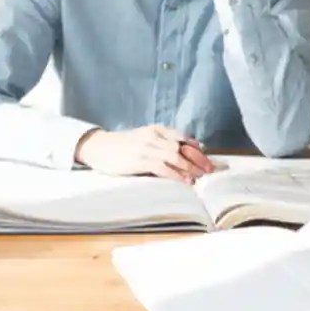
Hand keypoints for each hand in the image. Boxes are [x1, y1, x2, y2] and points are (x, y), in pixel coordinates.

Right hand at [74, 125, 215, 183]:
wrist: (99, 146)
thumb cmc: (123, 145)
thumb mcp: (145, 138)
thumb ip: (164, 141)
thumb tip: (187, 149)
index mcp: (157, 129)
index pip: (183, 138)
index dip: (198, 150)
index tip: (209, 160)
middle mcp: (154, 136)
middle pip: (182, 147)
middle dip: (198, 160)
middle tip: (210, 171)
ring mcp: (146, 147)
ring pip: (175, 156)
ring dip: (190, 168)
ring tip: (200, 177)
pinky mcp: (139, 160)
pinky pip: (163, 167)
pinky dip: (176, 174)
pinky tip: (185, 181)